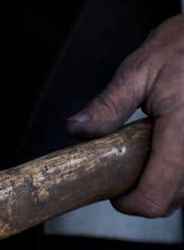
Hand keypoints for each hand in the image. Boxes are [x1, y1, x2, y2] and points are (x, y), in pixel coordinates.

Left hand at [66, 14, 183, 217]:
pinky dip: (178, 179)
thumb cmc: (181, 45)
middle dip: (145, 198)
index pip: (156, 194)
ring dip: (164, 190)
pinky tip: (165, 159)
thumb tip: (77, 129)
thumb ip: (109, 105)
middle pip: (171, 202)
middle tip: (126, 178)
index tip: (117, 194)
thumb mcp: (139, 70)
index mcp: (182, 128)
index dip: (131, 204)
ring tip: (146, 164)